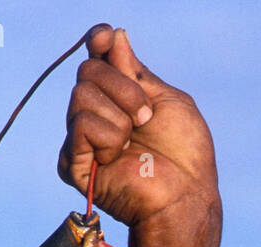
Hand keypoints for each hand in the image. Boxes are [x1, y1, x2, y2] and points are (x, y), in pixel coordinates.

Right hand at [58, 25, 222, 246]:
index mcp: (121, 97)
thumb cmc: (186, 154)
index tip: (105, 37)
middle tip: (145, 117)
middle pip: (88, 71)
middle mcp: (99, 113)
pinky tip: (118, 157)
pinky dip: (108, 137)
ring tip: (134, 141)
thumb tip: (113, 36)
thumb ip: (136, 71)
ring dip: (119, 116)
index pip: (98, 58)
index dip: (98, 42)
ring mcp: (84, 138)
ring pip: (81, 95)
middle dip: (123, 88)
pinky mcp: (74, 162)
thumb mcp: (167, 101)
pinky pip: (82, 125)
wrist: (184, 196)